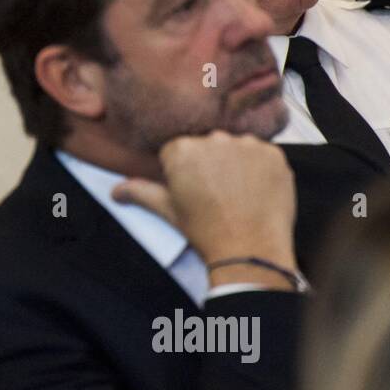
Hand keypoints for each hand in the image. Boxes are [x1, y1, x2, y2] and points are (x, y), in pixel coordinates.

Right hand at [111, 132, 297, 287]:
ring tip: (237, 193)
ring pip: (235, 147)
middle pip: (207, 145)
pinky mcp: (273, 154)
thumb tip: (116, 190)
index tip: (191, 190)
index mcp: (182, 150)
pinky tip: (256, 190)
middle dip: (209, 163)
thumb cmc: (205, 231)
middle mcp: (213, 139)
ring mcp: (246, 145)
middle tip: (215, 193)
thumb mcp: (168, 211)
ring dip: (235, 163)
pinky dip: (259, 168)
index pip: (178, 150)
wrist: (250, 250)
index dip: (182, 171)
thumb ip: (141, 192)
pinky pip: (262, 153)